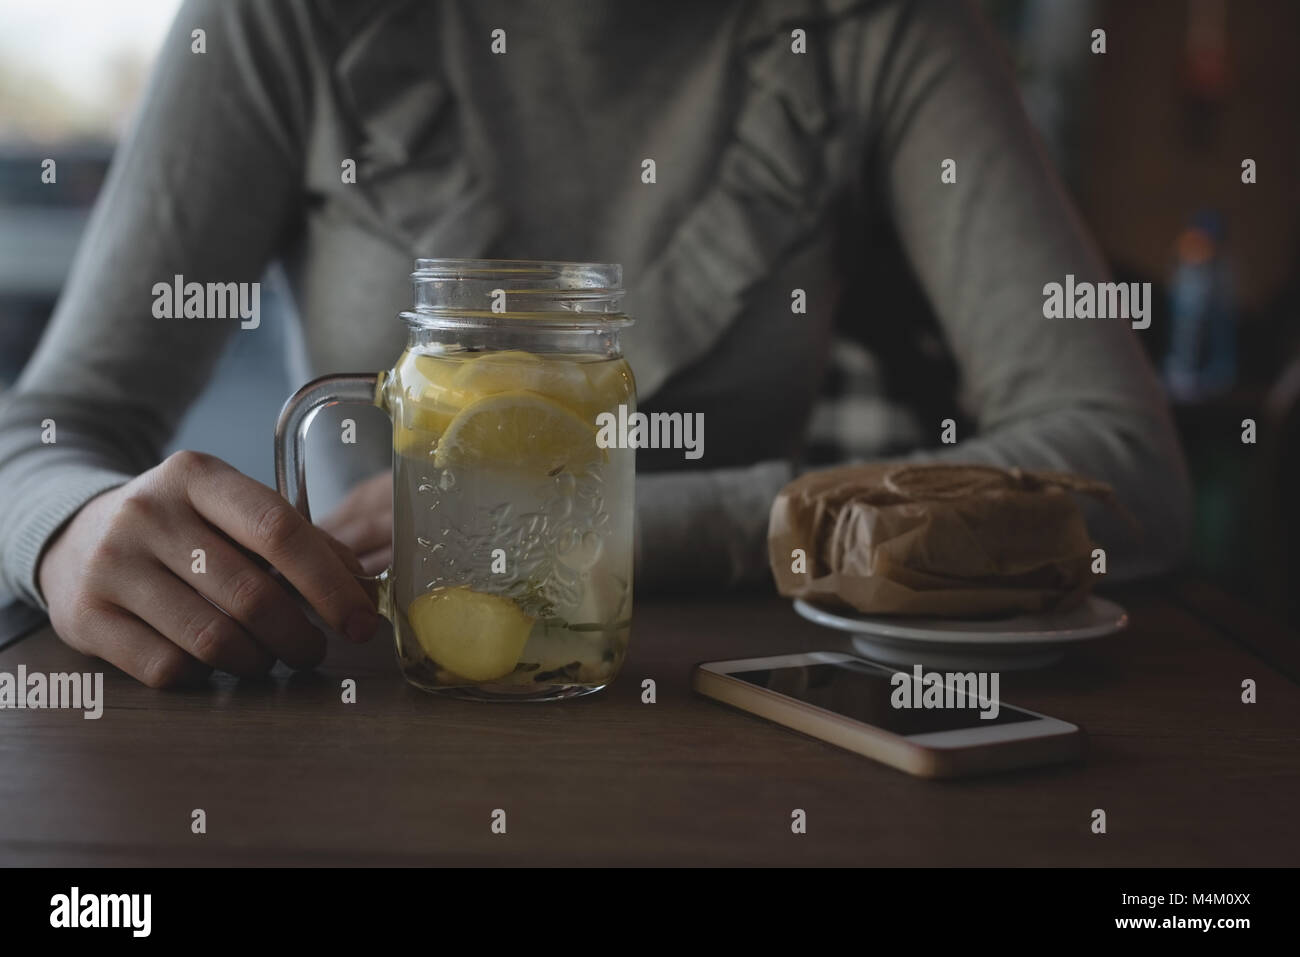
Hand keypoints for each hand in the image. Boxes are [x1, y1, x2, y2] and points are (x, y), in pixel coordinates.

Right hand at [37, 450, 380, 687]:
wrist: (73, 536)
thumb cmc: (180, 528)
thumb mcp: (230, 511)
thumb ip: (298, 540)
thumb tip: (361, 588)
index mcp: (197, 476)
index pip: (280, 530)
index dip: (330, 584)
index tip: (360, 622)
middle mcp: (148, 514)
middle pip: (252, 595)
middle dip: (299, 636)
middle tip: (314, 650)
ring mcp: (111, 566)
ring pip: (212, 640)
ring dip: (257, 661)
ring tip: (267, 657)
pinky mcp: (86, 618)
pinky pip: (167, 668)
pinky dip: (204, 675)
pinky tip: (211, 662)